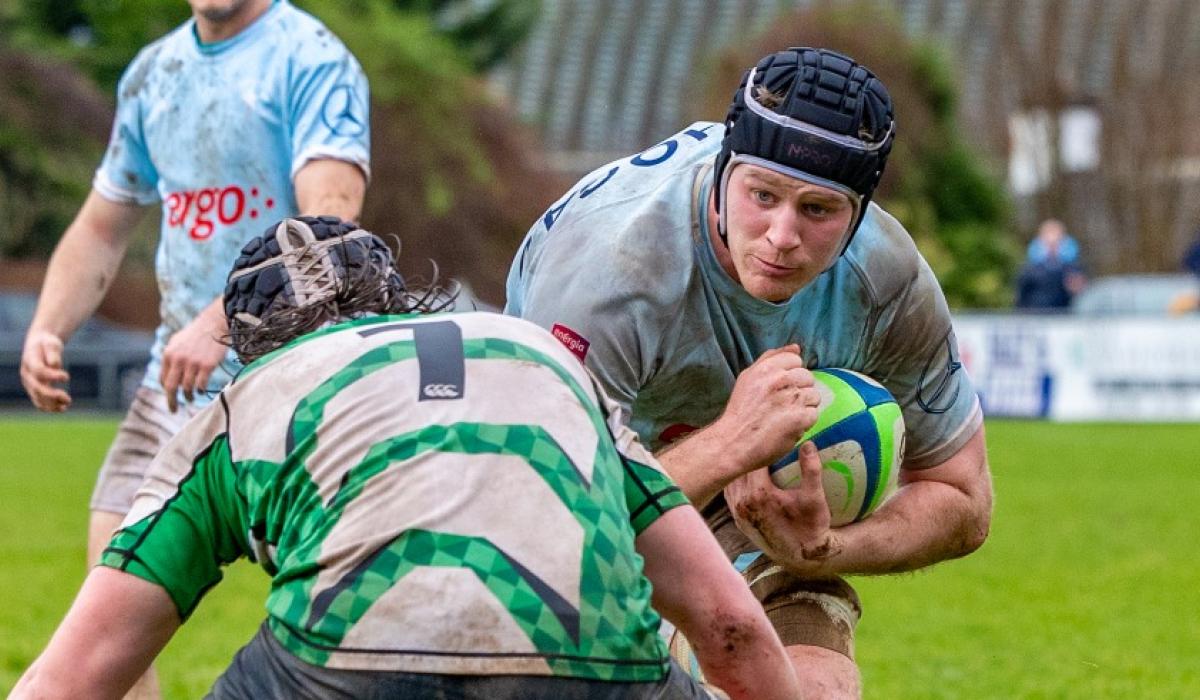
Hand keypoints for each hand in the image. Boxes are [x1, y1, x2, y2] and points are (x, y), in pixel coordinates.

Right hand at [20, 330, 71, 411]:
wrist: (38, 346)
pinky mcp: (34, 389)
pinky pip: (39, 402)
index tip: (67, 377)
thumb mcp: (51, 344)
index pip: (39, 371)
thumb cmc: (47, 344)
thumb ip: (53, 353)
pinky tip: (62, 408)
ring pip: (37, 398)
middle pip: (37, 388)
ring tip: (67, 404)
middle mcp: (27, 374)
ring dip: (52, 404)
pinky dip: (49, 407)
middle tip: (68, 399)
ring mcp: (29, 383)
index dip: (52, 376)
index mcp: (30, 361)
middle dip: (52, 395)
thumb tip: (54, 365)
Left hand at [159, 302, 228, 411]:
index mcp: (168, 354)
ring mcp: (193, 363)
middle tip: (174, 409)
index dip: (166, 389)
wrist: (213, 324)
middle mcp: (178, 360)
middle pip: (171, 387)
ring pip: (187, 388)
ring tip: (191, 398)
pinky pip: (201, 384)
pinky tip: (201, 391)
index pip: (163, 379)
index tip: (171, 396)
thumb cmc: (196, 334)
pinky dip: (200, 390)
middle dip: (171, 401)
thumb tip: (165, 378)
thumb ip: (170, 358)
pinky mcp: (207, 365)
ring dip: (188, 396)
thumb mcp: (177, 342)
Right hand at [713, 345, 820, 471]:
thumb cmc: (741, 410)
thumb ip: (771, 358)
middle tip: (782, 405)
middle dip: (799, 390)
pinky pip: (814, 414)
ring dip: (803, 407)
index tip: (780, 388)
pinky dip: (804, 422)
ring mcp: (792, 398)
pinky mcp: (800, 417)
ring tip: (786, 416)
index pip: (795, 359)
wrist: (734, 442)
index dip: (790, 374)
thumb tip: (796, 347)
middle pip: (807, 377)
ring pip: (814, 396)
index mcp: (767, 368)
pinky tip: (790, 426)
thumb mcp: (749, 377)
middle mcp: (781, 379)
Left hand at [726, 442, 840, 572]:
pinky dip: (733, 482)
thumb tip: (808, 443)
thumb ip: (811, 469)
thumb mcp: (815, 497)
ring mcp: (738, 513)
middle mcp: (743, 503)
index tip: (756, 428)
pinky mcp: (738, 521)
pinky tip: (740, 472)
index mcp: (759, 494)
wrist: (802, 557)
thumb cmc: (811, 527)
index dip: (752, 443)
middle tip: (745, 434)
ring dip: (735, 467)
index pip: (749, 459)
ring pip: (729, 481)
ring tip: (740, 450)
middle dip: (741, 452)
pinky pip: (730, 495)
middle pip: (735, 468)